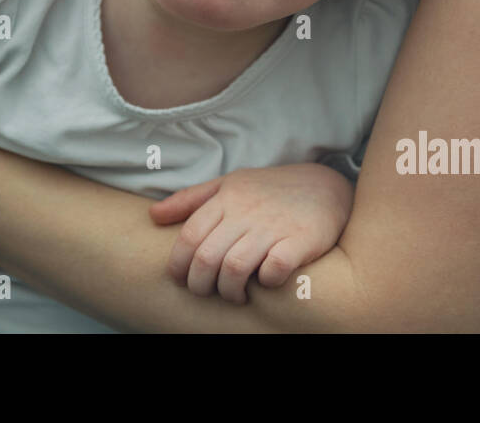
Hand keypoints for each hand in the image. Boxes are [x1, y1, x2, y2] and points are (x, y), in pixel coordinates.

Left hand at [149, 163, 354, 303]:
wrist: (326, 186)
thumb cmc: (270, 190)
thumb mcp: (229, 184)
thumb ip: (191, 200)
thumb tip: (153, 216)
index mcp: (226, 198)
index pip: (189, 236)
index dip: (178, 264)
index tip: (181, 279)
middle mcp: (246, 211)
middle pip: (207, 256)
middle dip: (199, 284)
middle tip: (206, 292)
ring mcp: (273, 226)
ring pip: (235, 266)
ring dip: (229, 290)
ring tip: (235, 295)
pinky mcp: (300, 240)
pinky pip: (274, 268)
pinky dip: (265, 282)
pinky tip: (265, 282)